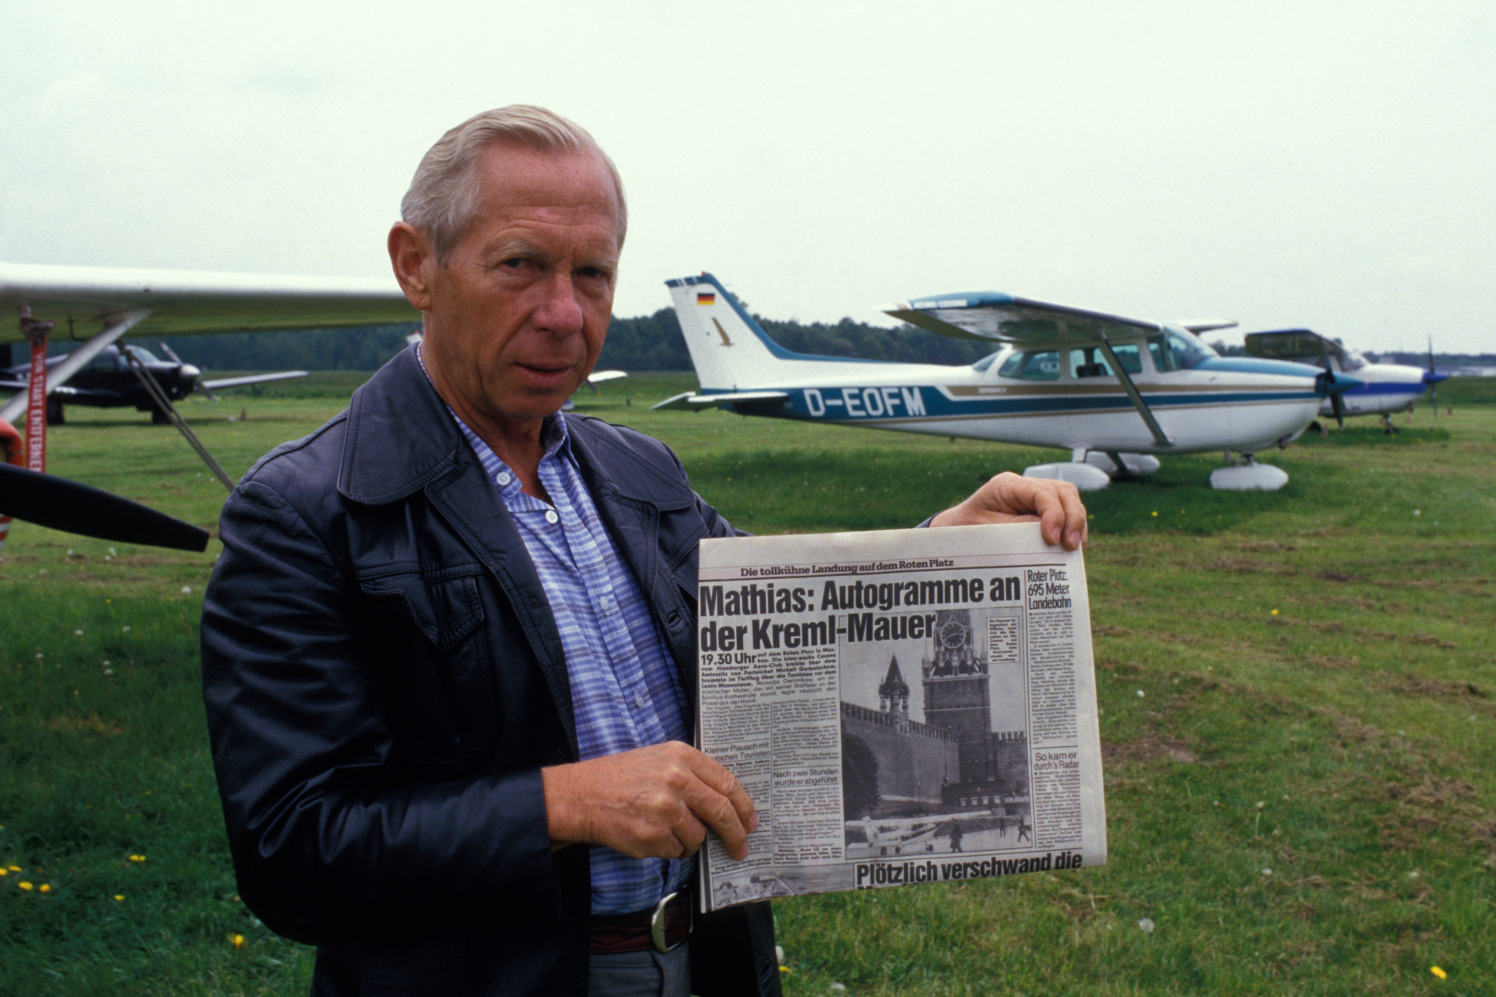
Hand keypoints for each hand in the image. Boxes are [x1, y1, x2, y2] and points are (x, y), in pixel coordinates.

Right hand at [542, 741, 757, 860]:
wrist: (583, 795)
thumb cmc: (622, 778)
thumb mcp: (659, 759)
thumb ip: (693, 776)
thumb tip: (727, 805)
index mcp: (681, 756)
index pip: (727, 783)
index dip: (743, 806)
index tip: (750, 821)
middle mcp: (676, 780)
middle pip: (721, 812)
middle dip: (735, 834)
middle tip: (741, 848)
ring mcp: (665, 809)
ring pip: (698, 837)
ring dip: (689, 842)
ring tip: (666, 830)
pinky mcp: (653, 836)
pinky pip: (676, 851)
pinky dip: (669, 849)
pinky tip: (651, 834)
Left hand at [929, 471, 1086, 549]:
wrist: (957, 533)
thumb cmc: (968, 531)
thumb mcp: (988, 532)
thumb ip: (1018, 530)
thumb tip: (1051, 535)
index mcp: (1007, 485)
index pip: (1042, 492)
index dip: (1054, 514)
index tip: (1052, 539)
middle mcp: (1026, 487)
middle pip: (1064, 492)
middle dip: (1073, 518)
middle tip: (1070, 545)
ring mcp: (1038, 498)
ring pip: (1070, 502)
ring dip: (1077, 525)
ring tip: (1073, 549)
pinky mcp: (1044, 513)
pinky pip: (1067, 516)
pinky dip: (1072, 531)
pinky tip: (1070, 549)